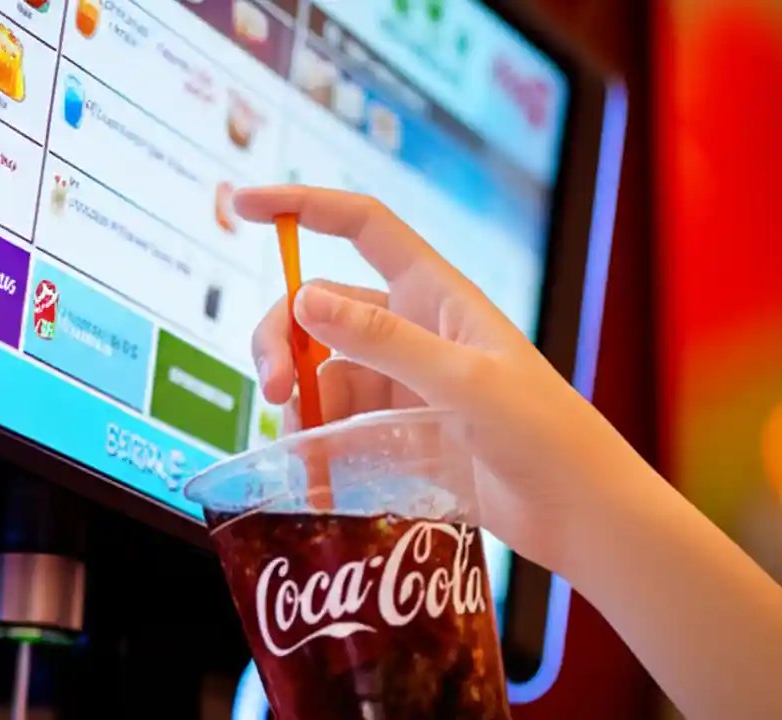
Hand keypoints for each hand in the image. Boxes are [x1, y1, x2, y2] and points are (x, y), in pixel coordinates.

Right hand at [239, 186, 647, 572]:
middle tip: (270, 390)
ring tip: (299, 449)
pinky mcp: (398, 429)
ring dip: (297, 401)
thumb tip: (304, 300)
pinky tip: (315, 474)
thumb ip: (385, 343)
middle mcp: (413, 329)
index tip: (245, 205)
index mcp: (435, 294)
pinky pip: (337, 421)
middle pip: (319, 309)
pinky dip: (316, 442)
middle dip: (283, 341)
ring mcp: (403, 381)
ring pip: (322, 371)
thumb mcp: (465, 383)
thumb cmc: (545, 436)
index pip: (361, 226)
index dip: (304, 206)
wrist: (579, 514)